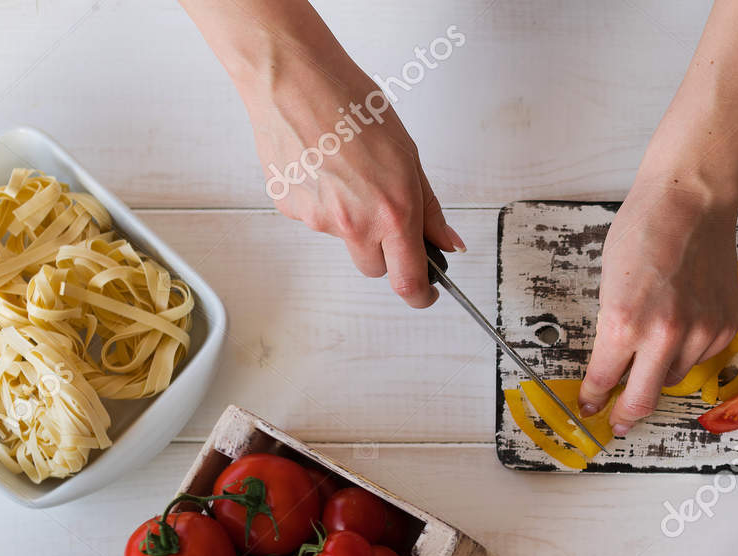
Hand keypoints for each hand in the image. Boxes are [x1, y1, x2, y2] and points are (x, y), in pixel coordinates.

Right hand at [240, 58, 464, 306]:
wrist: (292, 79)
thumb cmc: (350, 104)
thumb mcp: (407, 155)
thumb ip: (429, 208)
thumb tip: (447, 242)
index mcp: (392, 213)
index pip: (408, 282)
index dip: (421, 294)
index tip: (427, 292)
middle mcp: (354, 225)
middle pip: (375, 268)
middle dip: (385, 251)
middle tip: (384, 211)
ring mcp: (318, 221)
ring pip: (344, 240)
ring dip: (351, 219)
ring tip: (347, 170)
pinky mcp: (290, 209)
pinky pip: (315, 219)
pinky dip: (322, 201)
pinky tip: (321, 166)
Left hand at [579, 176, 737, 434]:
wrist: (691, 203)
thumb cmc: (645, 230)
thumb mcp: (610, 284)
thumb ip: (614, 329)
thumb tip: (614, 363)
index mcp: (624, 324)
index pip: (603, 380)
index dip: (593, 399)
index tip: (591, 407)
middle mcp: (663, 336)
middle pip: (642, 401)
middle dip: (626, 416)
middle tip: (619, 421)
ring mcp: (699, 334)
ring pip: (672, 376)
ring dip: (658, 370)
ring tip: (657, 336)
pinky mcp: (724, 328)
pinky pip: (700, 357)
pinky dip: (687, 349)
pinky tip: (684, 318)